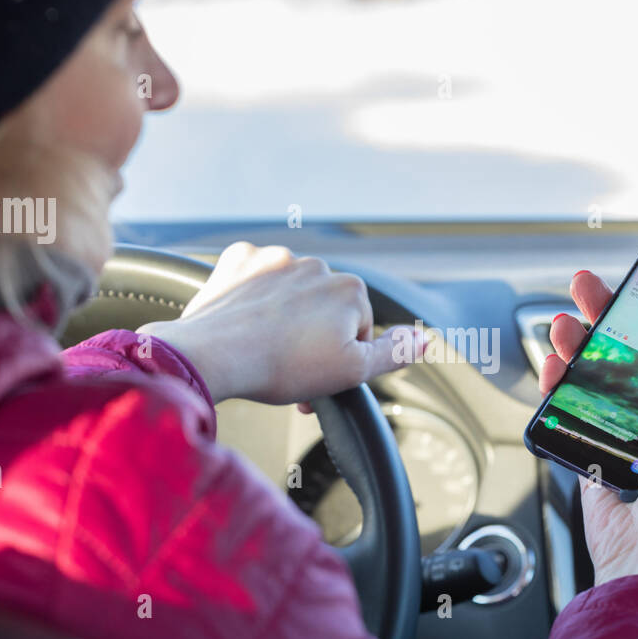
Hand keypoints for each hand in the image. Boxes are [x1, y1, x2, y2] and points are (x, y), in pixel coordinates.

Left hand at [139, 242, 425, 405]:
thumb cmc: (282, 367)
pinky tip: (244, 321)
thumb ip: (393, 354)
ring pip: (289, 294)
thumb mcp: (351, 372)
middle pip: (323, 309)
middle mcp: (316, 265)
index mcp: (350, 289)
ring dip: (283, 318)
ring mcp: (275, 259)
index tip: (318, 379)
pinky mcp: (239, 261)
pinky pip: (254, 277)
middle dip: (312, 338)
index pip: (357, 329)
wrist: (213, 357)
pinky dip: (252, 297)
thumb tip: (423, 340)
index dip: (340, 359)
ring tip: (264, 351)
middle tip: (290, 372)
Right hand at [540, 270, 637, 591]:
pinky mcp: (599, 458)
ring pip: (599, 379)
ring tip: (563, 328)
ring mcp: (631, 440)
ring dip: (579, 348)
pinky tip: (555, 371)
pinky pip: (576, 415)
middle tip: (584, 290)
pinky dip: (562, 390)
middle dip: (606, 319)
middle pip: (631, 354)